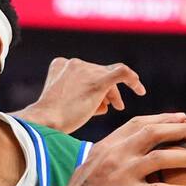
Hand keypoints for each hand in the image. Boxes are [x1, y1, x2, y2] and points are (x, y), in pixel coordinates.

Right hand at [20, 58, 145, 133]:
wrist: (45, 122)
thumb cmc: (50, 119)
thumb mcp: (60, 101)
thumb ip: (76, 94)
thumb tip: (103, 103)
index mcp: (61, 64)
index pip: (84, 72)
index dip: (91, 86)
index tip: (95, 102)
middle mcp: (74, 63)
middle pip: (98, 73)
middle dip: (106, 91)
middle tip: (114, 106)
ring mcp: (87, 70)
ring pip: (108, 77)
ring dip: (114, 94)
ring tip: (119, 107)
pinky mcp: (98, 80)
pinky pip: (122, 73)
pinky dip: (133, 79)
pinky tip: (140, 90)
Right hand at [45, 113, 185, 185]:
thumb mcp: (86, 173)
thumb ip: (105, 163)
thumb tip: (123, 166)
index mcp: (104, 148)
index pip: (136, 125)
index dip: (162, 119)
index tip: (181, 118)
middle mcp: (114, 155)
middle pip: (153, 133)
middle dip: (182, 130)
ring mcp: (120, 174)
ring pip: (163, 157)